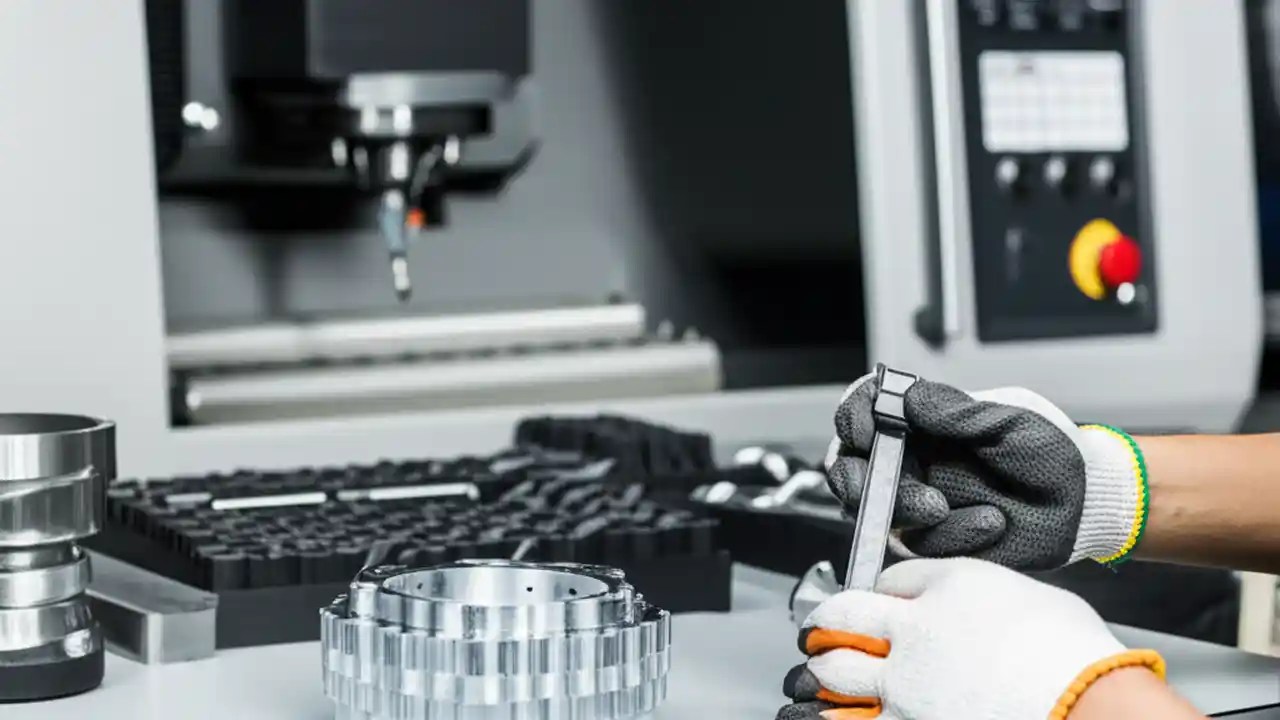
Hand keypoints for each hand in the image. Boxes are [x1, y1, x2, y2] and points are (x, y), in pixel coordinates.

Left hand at [776, 558, 1168, 719]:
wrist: (1090, 709)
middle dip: (823, 624)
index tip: (874, 595)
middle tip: (818, 629)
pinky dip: (836, 717)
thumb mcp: (1019, 593)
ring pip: (831, 676)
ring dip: (821, 673)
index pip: (886, 580)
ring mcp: (904, 694)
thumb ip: (966, 589)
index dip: (874, 588)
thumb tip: (948, 594)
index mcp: (940, 596)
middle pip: (839, 621)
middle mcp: (910, 641)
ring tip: (817, 673)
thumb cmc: (1073, 656)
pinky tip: (829, 715)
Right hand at [825, 372, 1147, 568]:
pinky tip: (990, 523)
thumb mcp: (1006, 419)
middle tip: (885, 485)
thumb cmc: (1051, 451)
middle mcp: (911, 459)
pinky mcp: (936, 541)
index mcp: (922, 421)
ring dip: (902, 508)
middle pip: (848, 467)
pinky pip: (920, 545)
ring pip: (873, 511)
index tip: (864, 428)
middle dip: (859, 478)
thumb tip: (904, 396)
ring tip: (942, 507)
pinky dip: (953, 534)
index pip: (864, 410)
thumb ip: (954, 411)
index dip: (852, 417)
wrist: (1085, 502)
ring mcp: (918, 501)